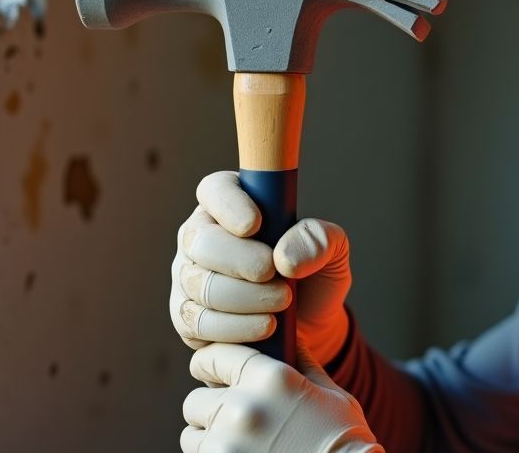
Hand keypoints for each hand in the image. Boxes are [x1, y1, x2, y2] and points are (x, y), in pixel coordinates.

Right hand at [171, 171, 353, 364]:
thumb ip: (318, 239)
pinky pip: (195, 323)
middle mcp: (200, 237)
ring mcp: (187, 277)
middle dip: (239, 259)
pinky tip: (264, 327)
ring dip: (243, 297)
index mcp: (231, 205)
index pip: (215, 190)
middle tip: (274, 273)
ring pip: (198, 284)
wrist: (309, 323)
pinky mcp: (186, 317)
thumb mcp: (332, 250)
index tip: (255, 224)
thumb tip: (284, 257)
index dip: (229, 205)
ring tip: (282, 302)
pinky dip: (233, 328)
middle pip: (199, 240)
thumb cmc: (313, 274)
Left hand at [181, 342, 381, 452]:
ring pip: (191, 433)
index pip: (213, 356)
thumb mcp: (330, 393)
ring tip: (237, 440)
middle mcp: (242, 407)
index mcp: (270, 378)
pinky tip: (240, 452)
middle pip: (196, 399)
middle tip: (231, 414)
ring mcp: (227, 442)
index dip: (211, 363)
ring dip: (208, 435)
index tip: (213, 371)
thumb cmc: (344, 438)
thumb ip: (302, 362)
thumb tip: (290, 338)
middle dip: (211, 406)